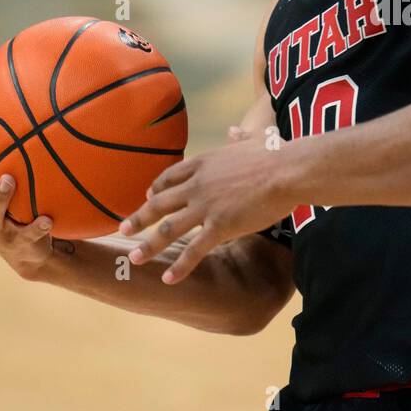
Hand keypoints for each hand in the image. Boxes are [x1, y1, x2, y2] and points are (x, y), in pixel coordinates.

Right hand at [0, 105, 54, 279]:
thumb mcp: (11, 179)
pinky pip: (28, 234)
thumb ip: (13, 153)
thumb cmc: (17, 207)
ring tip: (9, 179)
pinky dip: (37, 226)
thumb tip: (32, 108)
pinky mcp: (18, 243)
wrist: (29, 254)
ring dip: (0, 195)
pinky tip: (48, 219)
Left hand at [121, 125, 294, 283]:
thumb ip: (238, 138)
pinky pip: (194, 250)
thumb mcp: (252, 139)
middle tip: (123, 229)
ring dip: (149, 246)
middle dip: (139, 218)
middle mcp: (197, 185)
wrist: (287, 170)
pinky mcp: (220, 227)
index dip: (156, 189)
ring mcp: (205, 207)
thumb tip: (233, 131)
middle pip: (159, 204)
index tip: (148, 197)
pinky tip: (169, 279)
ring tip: (135, 259)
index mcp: (203, 163)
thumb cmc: (275, 154)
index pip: (170, 177)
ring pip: (168, 230)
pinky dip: (180, 266)